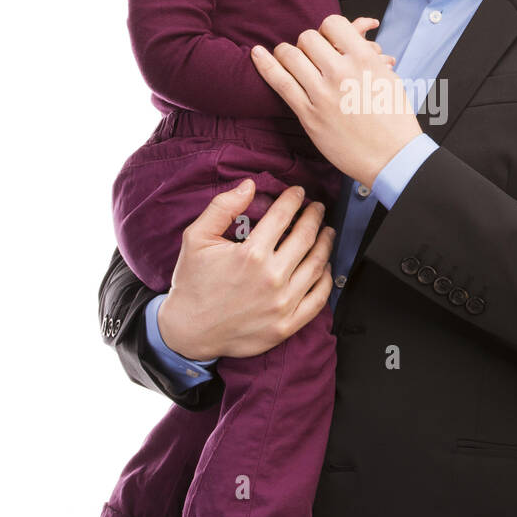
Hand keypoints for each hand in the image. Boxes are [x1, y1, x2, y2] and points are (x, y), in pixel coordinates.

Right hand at [156, 179, 334, 359]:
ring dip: (326, 243)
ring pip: (318, 265)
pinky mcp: (286, 325)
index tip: (299, 192)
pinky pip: (318, 299)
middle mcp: (271, 278)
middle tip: (318, 208)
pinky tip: (325, 267)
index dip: (294, 199)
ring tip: (327, 232)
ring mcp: (282, 304)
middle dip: (315, 217)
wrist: (189, 331)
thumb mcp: (196, 238)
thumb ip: (222, 207)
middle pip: (306, 237)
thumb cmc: (192, 282)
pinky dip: (327, 279)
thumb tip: (249, 185)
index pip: (283, 216)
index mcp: (251, 254)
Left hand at [250, 14, 422, 189]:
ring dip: (286, 53)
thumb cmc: (394, 121)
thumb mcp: (389, 78)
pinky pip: (280, 83)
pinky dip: (265, 65)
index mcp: (364, 60)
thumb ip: (366, 58)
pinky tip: (257, 54)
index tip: (328, 39)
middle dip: (308, 43)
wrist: (391, 157)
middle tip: (311, 55)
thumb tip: (350, 46)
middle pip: (308, 38)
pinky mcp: (308, 114)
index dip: (327, 29)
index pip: (333, 23)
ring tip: (287, 57)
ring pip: (291, 55)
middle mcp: (341, 72)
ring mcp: (322, 93)